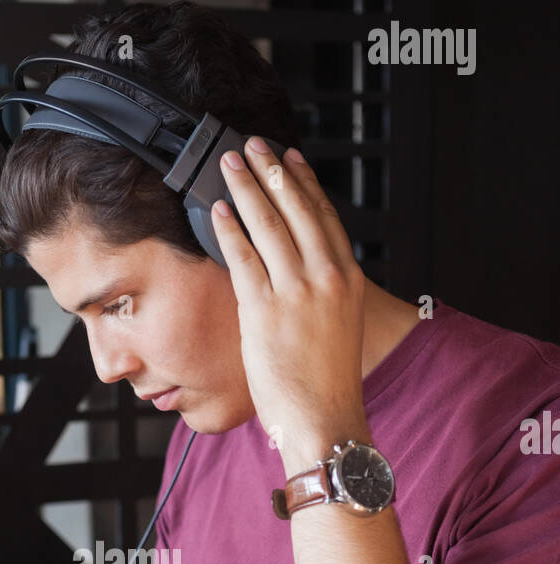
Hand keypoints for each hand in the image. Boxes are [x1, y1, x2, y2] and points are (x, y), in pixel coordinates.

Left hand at [212, 139, 367, 454]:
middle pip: (296, 209)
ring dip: (246, 188)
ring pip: (268, 224)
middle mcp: (326, 278)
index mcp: (347, 280)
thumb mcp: (339, 327)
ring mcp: (296, 292)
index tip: (290, 157)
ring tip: (229, 165)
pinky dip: (229, 228)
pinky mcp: (265, 310)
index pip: (324, 216)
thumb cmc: (326, 383)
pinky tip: (217, 209)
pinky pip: (243, 257)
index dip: (304, 182)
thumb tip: (302, 276)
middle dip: (271, 170)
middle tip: (252, 145)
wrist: (325, 418)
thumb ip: (324, 295)